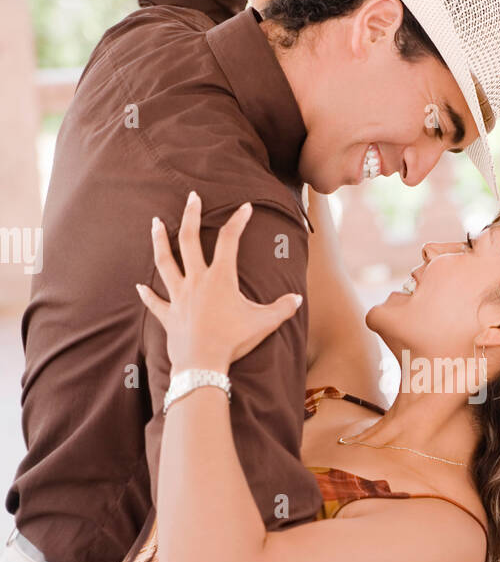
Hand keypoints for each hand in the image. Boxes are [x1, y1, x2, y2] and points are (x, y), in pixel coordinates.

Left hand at [136, 192, 303, 374]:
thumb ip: (282, 309)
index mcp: (220, 278)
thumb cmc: (233, 341)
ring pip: (165, 262)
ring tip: (155, 223)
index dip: (238, 221)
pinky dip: (148, 294)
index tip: (245, 207)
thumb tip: (297, 299)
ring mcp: (179, 296)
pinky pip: (155, 302)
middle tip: (191, 198)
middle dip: (191, 216)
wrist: (202, 364)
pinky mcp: (169, 315)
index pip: (230, 241)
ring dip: (159, 241)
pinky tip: (139, 286)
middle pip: (190, 241)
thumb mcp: (263, 323)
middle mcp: (196, 281)